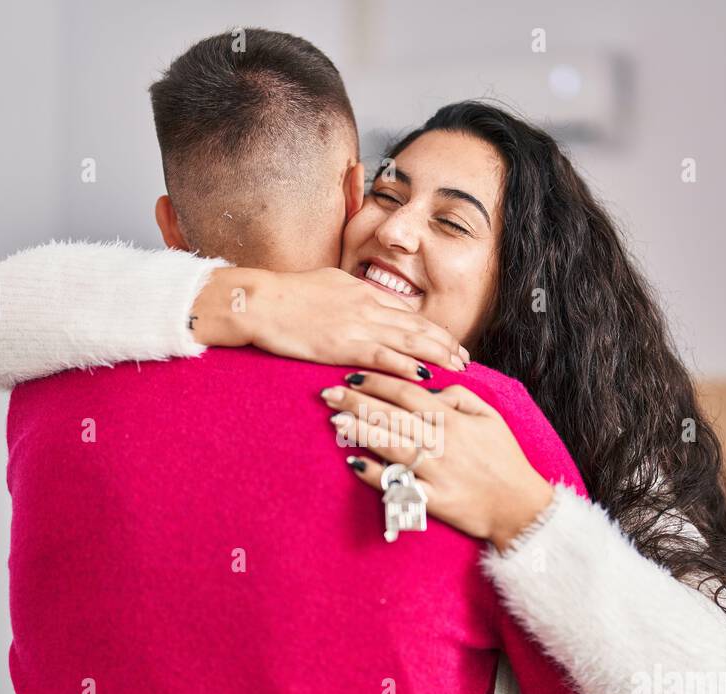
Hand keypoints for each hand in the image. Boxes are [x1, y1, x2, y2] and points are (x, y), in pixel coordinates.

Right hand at [193, 266, 467, 377]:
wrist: (259, 301)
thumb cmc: (285, 295)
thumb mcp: (327, 285)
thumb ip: (351, 297)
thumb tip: (367, 304)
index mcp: (363, 291)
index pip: (407, 312)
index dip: (432, 328)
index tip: (450, 342)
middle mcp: (367, 306)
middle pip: (417, 325)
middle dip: (445, 343)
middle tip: (466, 359)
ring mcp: (357, 324)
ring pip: (408, 340)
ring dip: (438, 355)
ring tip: (458, 368)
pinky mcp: (343, 344)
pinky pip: (382, 356)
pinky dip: (406, 365)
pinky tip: (425, 375)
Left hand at [320, 371, 553, 550]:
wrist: (520, 507)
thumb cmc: (505, 460)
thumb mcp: (491, 417)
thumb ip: (460, 396)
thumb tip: (430, 388)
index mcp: (452, 420)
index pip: (407, 393)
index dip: (378, 382)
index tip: (353, 376)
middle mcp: (441, 442)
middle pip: (391, 416)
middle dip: (357, 402)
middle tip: (328, 394)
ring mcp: (435, 472)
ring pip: (390, 445)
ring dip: (360, 433)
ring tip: (335, 422)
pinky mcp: (432, 500)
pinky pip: (399, 487)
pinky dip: (377, 477)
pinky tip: (355, 465)